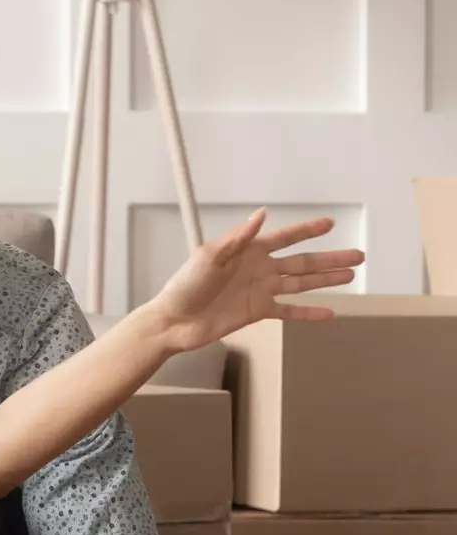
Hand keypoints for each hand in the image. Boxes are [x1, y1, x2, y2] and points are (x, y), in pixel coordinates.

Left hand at [148, 210, 363, 352]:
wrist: (174, 321)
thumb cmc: (186, 285)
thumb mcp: (209, 256)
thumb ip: (237, 237)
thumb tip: (262, 214)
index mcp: (249, 251)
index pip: (286, 237)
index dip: (308, 230)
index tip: (331, 222)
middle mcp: (260, 269)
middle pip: (303, 261)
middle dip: (331, 258)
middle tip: (359, 256)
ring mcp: (261, 291)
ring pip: (301, 283)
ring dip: (326, 280)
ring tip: (352, 275)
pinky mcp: (257, 312)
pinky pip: (288, 311)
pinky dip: (308, 312)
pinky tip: (329, 313)